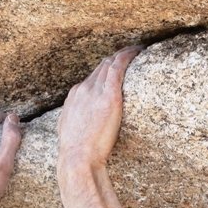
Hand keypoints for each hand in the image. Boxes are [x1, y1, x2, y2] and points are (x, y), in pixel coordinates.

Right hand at [58, 46, 141, 176]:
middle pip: (101, 67)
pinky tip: (138, 51)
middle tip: (130, 53)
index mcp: (74, 97)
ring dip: (124, 54)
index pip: (91, 78)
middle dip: (115, 59)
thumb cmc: (76, 153)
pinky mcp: (109, 96)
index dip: (103, 71)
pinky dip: (128, 56)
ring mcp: (95, 91)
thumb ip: (76, 122)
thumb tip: (80, 125)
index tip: (113, 68)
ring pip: (110, 63)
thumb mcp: (69, 132)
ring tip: (137, 49)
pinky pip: (118, 68)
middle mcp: (84, 89)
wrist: (77, 158)